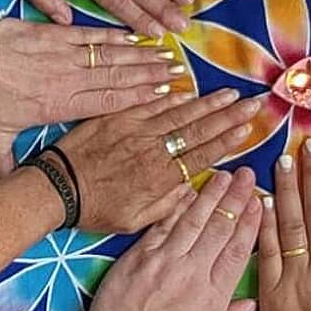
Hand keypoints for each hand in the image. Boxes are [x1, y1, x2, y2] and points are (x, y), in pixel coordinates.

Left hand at [0, 20, 183, 174]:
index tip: (166, 96)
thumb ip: (8, 166)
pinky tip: (132, 35)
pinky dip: (113, 36)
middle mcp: (68, 81)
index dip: (140, 99)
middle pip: (118, 78)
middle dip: (151, 75)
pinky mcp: (50, 34)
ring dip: (140, 54)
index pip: (109, 103)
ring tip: (166, 52)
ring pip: (110, 56)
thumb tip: (15, 193)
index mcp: (59, 108)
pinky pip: (89, 36)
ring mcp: (61, 55)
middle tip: (179, 71)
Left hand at [50, 87, 261, 231]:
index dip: (229, 140)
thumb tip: (193, 190)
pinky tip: (189, 90)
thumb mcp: (135, 221)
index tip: (248, 128)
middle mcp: (154, 150)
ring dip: (208, 102)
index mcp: (161, 178)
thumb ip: (168, 206)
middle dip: (230, 116)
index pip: (204, 155)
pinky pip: (151, 103)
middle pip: (200, 129)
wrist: (56, 188)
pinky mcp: (119, 117)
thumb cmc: (95, 209)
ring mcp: (136, 130)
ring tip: (231, 94)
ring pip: (180, 113)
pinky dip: (172, 96)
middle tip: (253, 103)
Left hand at [77, 168, 260, 310]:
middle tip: (248, 175)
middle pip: (220, 228)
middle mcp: (192, 272)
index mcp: (213, 297)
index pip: (238, 251)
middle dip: (236, 198)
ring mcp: (164, 261)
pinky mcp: (139, 256)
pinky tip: (188, 189)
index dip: (251, 224)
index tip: (260, 203)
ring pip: (194, 220)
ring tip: (225, 174)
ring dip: (211, 194)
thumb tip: (249, 303)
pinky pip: (163, 224)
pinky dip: (177, 205)